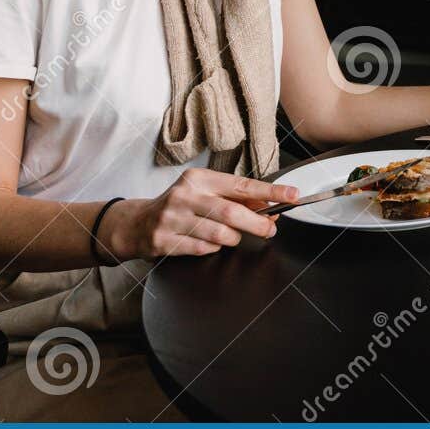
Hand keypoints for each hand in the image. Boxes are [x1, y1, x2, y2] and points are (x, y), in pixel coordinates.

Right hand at [104, 168, 299, 258]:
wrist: (137, 223)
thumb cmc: (179, 206)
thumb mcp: (205, 194)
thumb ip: (235, 199)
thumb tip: (269, 206)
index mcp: (198, 179)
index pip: (242, 185)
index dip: (270, 192)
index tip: (292, 195)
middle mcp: (185, 195)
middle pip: (232, 212)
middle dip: (257, 224)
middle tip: (270, 229)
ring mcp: (173, 219)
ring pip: (219, 234)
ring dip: (232, 238)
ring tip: (230, 235)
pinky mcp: (165, 241)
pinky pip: (203, 249)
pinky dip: (212, 248)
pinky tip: (207, 242)